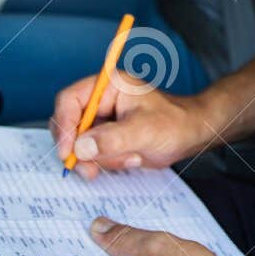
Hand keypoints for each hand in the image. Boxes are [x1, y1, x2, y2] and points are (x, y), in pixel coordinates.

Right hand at [50, 74, 219, 179]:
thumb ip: (112, 138)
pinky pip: (92, 154)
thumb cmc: (174, 124)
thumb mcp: (144, 130)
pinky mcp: (106, 137)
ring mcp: (102, 120)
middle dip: (80, 150)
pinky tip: (132, 160)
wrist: (190, 136)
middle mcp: (100, 100)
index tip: (67, 152)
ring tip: (131, 158)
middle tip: (89, 170)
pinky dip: (107, 163)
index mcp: (107, 85)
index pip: (70, 100)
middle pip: (69, 124)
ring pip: (80, 144)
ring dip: (101, 159)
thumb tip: (80, 148)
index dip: (64, 125)